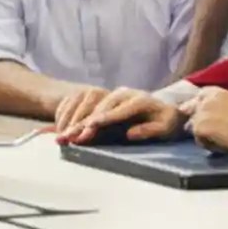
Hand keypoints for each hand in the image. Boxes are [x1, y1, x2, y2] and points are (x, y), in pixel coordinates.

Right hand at [56, 87, 184, 144]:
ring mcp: (109, 91)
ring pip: (86, 102)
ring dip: (72, 119)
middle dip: (82, 123)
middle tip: (69, 137)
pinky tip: (61, 126)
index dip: (103, 118)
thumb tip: (129, 134)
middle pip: (98, 107)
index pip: (118, 109)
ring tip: (62, 135)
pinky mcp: (100, 94)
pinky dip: (69, 112)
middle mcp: (122, 92)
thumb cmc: (165, 122)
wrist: (163, 108)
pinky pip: (79, 100)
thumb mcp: (165, 128)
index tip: (90, 127)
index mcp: (139, 100)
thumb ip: (149, 131)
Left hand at [179, 87, 227, 153]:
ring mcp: (200, 113)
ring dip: (204, 134)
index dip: (201, 111)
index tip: (211, 119)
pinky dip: (208, 144)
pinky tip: (222, 143)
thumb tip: (192, 110)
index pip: (196, 99)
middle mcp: (204, 99)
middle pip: (190, 113)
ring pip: (193, 128)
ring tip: (222, 137)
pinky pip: (198, 140)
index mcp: (213, 91)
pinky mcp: (200, 127)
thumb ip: (213, 105)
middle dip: (199, 122)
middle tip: (217, 130)